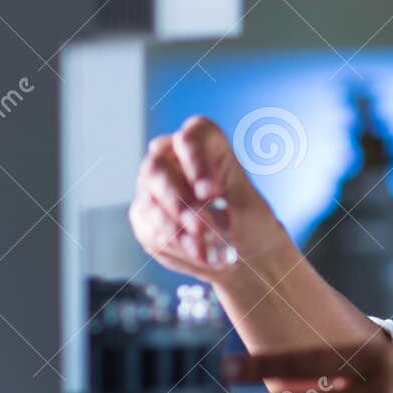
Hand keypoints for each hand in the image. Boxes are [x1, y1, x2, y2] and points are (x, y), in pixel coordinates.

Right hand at [129, 115, 291, 280]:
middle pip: (158, 169)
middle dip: (180, 203)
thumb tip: (201, 196)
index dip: (197, 163)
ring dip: (178, 229)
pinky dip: (175, 244)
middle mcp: (170, 158)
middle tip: (202, 228)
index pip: (190, 138)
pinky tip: (197, 254)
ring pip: (151, 201)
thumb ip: (223, 196)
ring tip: (206, 250)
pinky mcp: (145, 215)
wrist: (240, 248)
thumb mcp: (247, 203)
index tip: (211, 191)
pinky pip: (150, 228)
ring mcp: (152, 186)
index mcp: (202, 142)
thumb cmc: (246, 216)